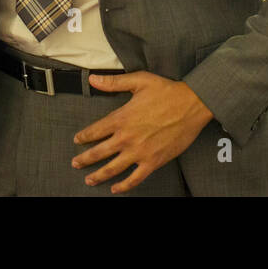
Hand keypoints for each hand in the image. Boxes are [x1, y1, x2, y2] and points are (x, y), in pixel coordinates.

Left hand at [72, 71, 213, 192]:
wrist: (191, 105)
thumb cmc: (166, 91)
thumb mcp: (139, 81)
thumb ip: (113, 82)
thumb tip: (93, 79)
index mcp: (121, 118)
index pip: (95, 130)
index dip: (84, 136)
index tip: (77, 140)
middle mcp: (127, 138)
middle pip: (99, 152)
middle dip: (84, 159)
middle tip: (75, 163)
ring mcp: (139, 152)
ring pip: (113, 168)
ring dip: (98, 175)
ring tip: (89, 180)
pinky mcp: (153, 161)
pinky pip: (135, 178)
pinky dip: (124, 186)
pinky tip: (116, 189)